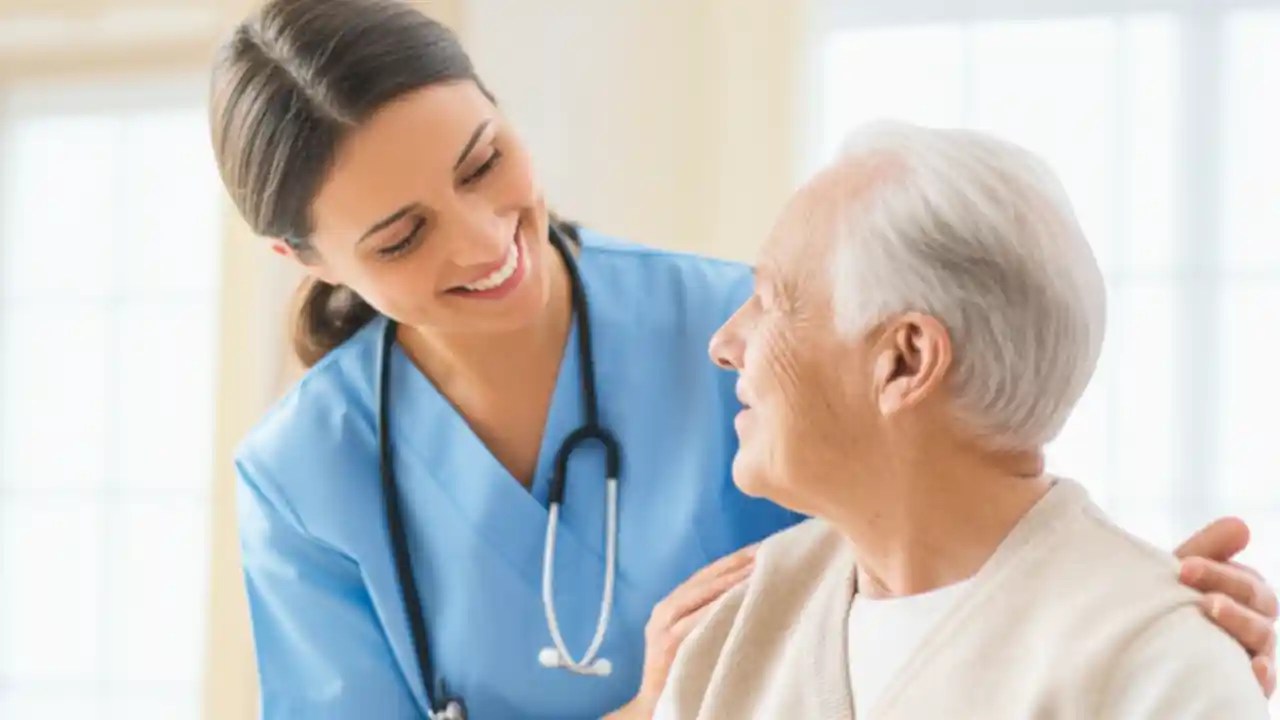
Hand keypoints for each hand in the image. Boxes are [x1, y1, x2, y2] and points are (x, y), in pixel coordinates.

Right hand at [619, 544, 756, 716]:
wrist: (655, 707)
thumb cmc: (681, 671)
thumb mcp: (690, 637)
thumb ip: (708, 615)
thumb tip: (748, 592)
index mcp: (670, 605)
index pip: (706, 575)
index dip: (733, 560)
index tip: (762, 548)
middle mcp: (664, 611)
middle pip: (704, 578)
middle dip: (735, 563)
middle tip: (766, 550)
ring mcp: (664, 627)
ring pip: (700, 593)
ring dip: (730, 579)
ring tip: (758, 567)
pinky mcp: (669, 644)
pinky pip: (696, 619)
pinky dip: (717, 604)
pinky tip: (739, 595)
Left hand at [1175, 516, 1277, 696]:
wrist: (1138, 649)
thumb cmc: (1166, 604)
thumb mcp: (1180, 576)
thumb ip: (1208, 550)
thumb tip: (1241, 525)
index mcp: (1244, 599)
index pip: (1248, 583)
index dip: (1220, 572)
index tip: (1183, 567)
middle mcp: (1253, 627)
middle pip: (1261, 609)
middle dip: (1231, 593)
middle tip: (1200, 594)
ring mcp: (1250, 657)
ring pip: (1263, 641)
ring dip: (1242, 624)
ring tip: (1213, 610)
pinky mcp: (1240, 688)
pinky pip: (1260, 686)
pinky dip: (1260, 677)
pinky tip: (1253, 666)